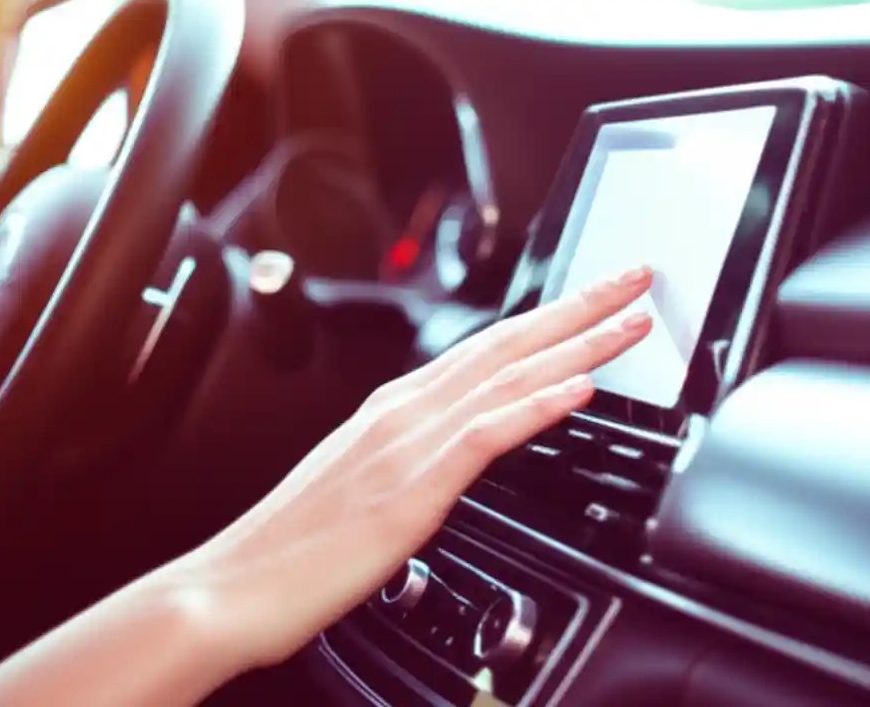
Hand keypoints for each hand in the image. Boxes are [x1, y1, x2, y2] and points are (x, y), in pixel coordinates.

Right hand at [162, 265, 653, 673]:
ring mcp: (407, 444)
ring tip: (631, 322)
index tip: (594, 301)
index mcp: (395, 409)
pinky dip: (537, 406)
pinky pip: (486, 435)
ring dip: (578, 345)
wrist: (233, 587)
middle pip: (508, 345)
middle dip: (579, 308)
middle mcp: (403, 411)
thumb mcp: (366, 488)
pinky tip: (580, 389)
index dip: (547, 320)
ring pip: (508, 377)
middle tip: (636, 280)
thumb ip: (414, 459)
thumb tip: (456, 451)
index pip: (487, 349)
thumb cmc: (295, 547)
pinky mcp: (411, 488)